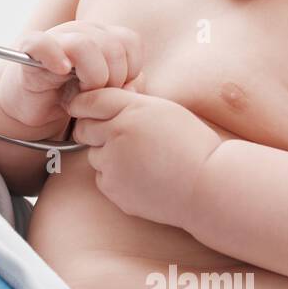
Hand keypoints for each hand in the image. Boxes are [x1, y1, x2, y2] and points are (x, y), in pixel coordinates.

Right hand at [0, 21, 142, 128]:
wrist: (31, 106)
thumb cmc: (69, 97)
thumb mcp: (105, 93)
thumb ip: (126, 86)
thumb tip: (132, 87)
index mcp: (101, 36)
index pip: (130, 41)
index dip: (130, 69)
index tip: (117, 88)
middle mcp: (80, 30)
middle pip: (113, 46)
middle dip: (112, 79)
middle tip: (97, 96)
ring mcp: (55, 36)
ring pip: (85, 45)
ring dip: (90, 77)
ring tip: (80, 93)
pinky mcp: (30, 49)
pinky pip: (44, 44)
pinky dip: (54, 57)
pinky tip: (60, 73)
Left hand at [66, 85, 221, 228]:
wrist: (207, 186)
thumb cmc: (191, 145)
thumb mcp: (164, 111)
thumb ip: (131, 103)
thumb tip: (103, 99)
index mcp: (132, 110)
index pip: (91, 100)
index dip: (83, 103)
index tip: (80, 107)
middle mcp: (117, 134)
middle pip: (84, 128)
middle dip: (93, 130)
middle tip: (117, 136)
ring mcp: (112, 163)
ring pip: (93, 155)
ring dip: (107, 155)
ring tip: (140, 160)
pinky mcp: (113, 189)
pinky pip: (102, 178)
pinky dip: (115, 177)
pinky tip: (141, 177)